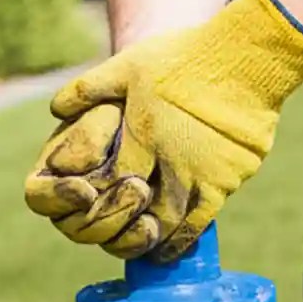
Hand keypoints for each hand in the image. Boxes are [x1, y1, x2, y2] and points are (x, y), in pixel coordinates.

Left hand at [24, 0, 302, 260]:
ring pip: (170, 220)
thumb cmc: (187, 57)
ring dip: (150, 236)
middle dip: (121, 227)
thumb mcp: (130, 64)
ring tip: (137, 244)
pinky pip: (203, 220)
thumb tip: (56, 109)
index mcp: (143, 132)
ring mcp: (203, 172)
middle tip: (110, 239)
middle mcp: (171, 158)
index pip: (111, 182)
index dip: (98, 201)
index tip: (88, 212)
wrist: (247, 58)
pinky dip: (183, 237)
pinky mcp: (230, 179)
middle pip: (139, 208)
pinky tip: (172, 242)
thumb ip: (90, 88)